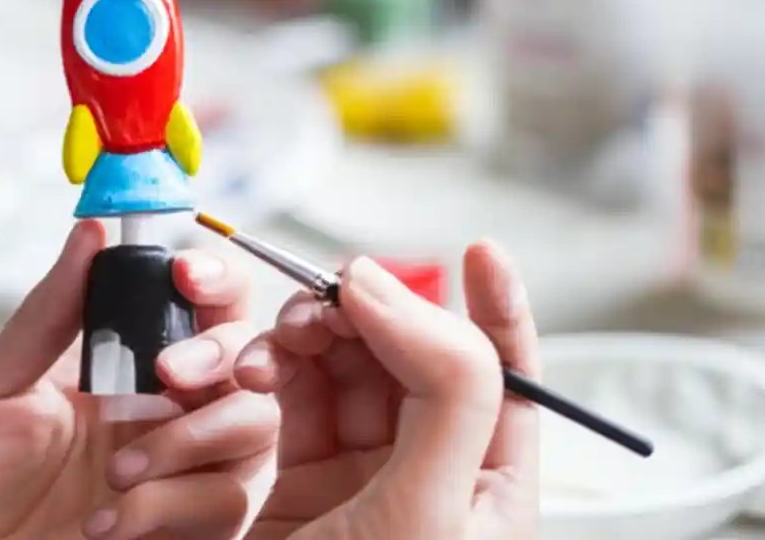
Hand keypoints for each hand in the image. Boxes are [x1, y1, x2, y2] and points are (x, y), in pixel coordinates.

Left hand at [0, 221, 276, 539]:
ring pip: (257, 426)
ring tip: (117, 472)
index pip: (196, 302)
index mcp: (121, 368)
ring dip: (189, 440)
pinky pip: (229, 502)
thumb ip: (50, 312)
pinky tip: (109, 524)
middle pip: (248, 356)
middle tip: (163, 373)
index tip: (183, 272)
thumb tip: (91, 229)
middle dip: (218, 351)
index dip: (210, 277)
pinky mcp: (194, 532)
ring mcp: (185, 474)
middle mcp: (165, 414)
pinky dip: (170, 506)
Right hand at [236, 243, 539, 539]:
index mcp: (492, 489)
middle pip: (416, 354)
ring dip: (316, 329)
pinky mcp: (305, 474)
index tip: (478, 251)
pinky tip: (256, 368)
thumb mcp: (424, 512)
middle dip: (377, 310)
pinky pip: (298, 391)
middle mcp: (434, 473)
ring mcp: (368, 471)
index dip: (495, 308)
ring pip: (351, 363)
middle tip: (337, 290)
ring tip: (289, 332)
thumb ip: (435, 395)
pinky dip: (276, 365)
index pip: (508, 378)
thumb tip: (391, 290)